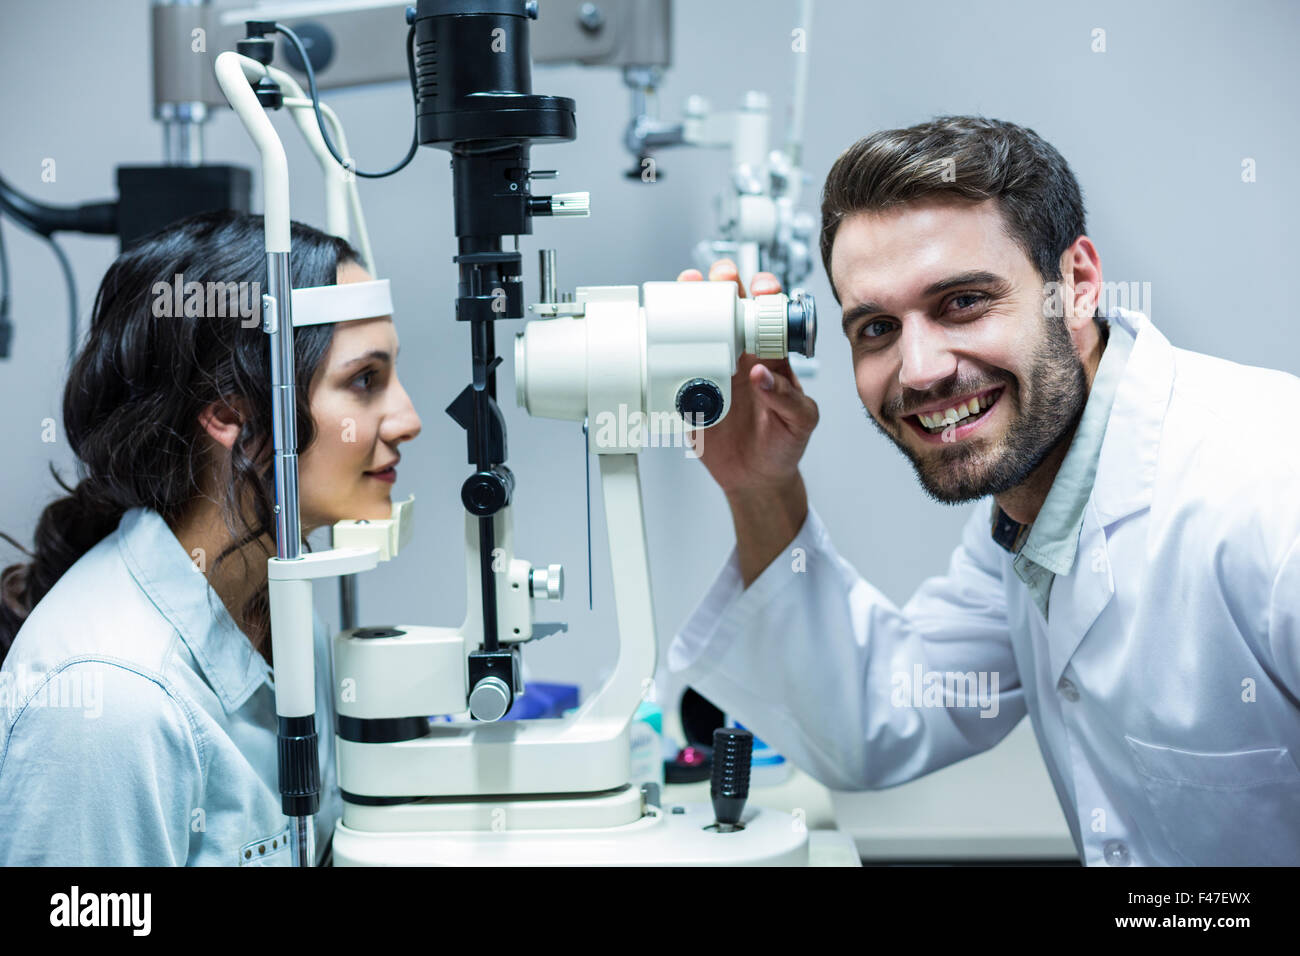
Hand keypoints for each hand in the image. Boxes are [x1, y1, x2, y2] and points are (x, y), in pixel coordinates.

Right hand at [675, 259, 818, 499]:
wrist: (756, 478)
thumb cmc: (785, 443)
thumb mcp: (801, 421)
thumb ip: (789, 398)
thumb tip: (763, 374)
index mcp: (771, 355)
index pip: (770, 313)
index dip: (766, 293)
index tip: (761, 288)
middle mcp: (741, 356)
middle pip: (729, 308)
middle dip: (724, 284)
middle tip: (720, 278)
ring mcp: (713, 371)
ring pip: (699, 328)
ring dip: (692, 305)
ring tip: (688, 289)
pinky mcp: (691, 391)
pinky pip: (675, 366)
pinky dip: (668, 348)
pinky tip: (665, 335)